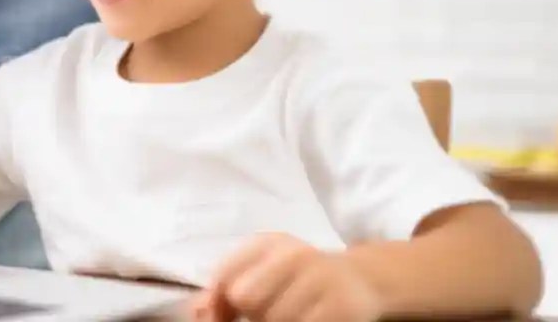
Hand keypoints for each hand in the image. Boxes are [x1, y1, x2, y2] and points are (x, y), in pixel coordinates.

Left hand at [189, 233, 383, 321]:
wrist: (360, 280)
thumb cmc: (300, 277)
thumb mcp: (263, 268)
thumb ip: (227, 284)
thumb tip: (198, 311)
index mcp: (268, 243)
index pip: (225, 275)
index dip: (216, 303)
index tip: (220, 316)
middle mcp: (294, 254)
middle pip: (247, 297)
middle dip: (251, 313)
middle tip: (266, 314)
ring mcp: (320, 279)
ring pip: (273, 318)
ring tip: (292, 314)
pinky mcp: (342, 306)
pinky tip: (306, 319)